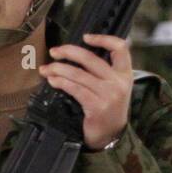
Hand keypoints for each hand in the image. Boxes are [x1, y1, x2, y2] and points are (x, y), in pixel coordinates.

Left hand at [42, 33, 132, 150]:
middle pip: (91, 58)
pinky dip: (61, 82)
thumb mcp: (114, 87)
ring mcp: (108, 95)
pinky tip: (53, 80)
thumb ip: (103, 72)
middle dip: (68, 52)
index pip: (120, 48)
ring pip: (78, 74)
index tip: (86, 36)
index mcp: (125, 74)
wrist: (111, 136)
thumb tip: (75, 55)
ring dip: (58, 69)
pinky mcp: (96, 106)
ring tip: (46, 68)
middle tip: (54, 51)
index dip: (103, 38)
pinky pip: (74, 89)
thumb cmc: (108, 109)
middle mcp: (118, 82)